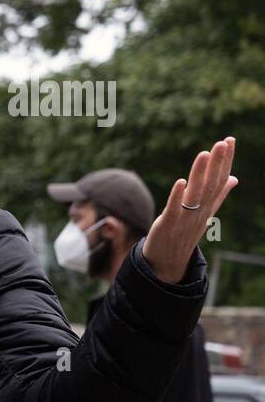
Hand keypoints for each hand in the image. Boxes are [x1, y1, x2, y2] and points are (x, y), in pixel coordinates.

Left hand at [140, 137, 237, 283]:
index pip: (220, 179)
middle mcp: (199, 210)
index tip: (230, 140)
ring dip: (199, 174)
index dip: (225, 161)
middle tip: (222, 142)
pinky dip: (177, 196)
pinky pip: (174, 209)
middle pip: (210, 184)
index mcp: (208, 205)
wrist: (168, 260)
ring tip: (204, 153)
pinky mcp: (168, 224)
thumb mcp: (205, 212)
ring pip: (195, 194)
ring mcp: (184, 217)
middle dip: (217, 163)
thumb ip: (218, 195)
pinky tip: (181, 182)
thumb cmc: (185, 232)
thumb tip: (234, 178)